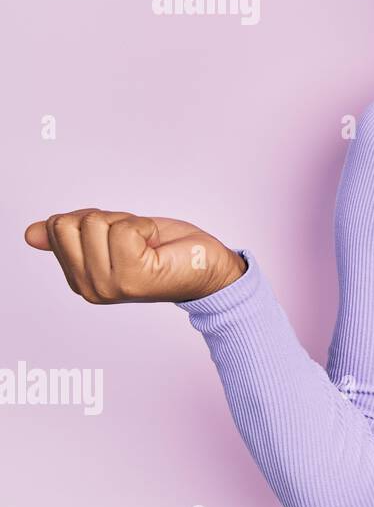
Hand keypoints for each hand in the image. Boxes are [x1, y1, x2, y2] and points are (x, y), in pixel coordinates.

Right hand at [23, 209, 246, 303]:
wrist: (208, 268)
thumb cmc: (166, 250)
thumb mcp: (113, 235)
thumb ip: (74, 234)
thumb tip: (32, 233)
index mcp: (77, 277)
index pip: (58, 225)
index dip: (95, 219)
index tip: (121, 235)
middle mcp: (87, 288)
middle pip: (72, 222)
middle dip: (109, 219)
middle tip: (136, 238)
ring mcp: (107, 286)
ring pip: (97, 222)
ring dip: (129, 223)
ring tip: (147, 244)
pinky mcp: (130, 277)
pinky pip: (125, 228)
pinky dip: (145, 227)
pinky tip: (157, 247)